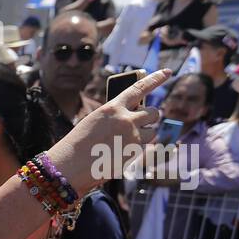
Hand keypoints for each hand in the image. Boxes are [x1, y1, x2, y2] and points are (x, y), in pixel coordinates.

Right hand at [47, 68, 171, 193]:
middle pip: (153, 112)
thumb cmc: (79, 143)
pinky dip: (134, 149)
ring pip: (152, 131)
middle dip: (149, 116)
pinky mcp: (134, 154)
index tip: (168, 72)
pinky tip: (117, 153)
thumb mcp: (97, 121)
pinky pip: (142, 147)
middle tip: (141, 121)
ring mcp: (132, 137)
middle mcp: (126, 120)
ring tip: (127, 140)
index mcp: (113, 107)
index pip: (140, 88)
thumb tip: (136, 118)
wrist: (70, 166)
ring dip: (144, 133)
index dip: (156, 78)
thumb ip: (117, 115)